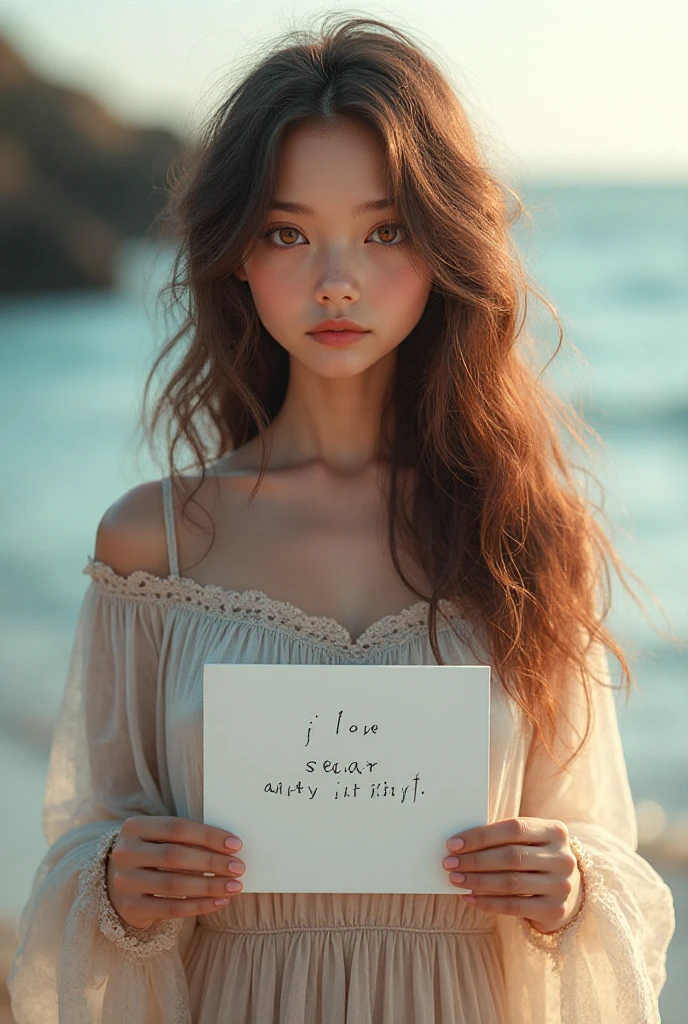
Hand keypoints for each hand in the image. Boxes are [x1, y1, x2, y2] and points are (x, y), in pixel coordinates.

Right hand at [106, 815, 244, 930]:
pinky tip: (219, 901)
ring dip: (210, 885)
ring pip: (174, 884)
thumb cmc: (152, 853)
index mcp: (134, 827)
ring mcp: (125, 882)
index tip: (236, 844)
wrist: (118, 881)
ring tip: (234, 886)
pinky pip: (171, 908)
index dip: (208, 836)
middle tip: (239, 867)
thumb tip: (230, 848)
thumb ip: (187, 838)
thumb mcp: (161, 838)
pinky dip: (199, 905)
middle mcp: (125, 853)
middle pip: (175, 856)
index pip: (177, 828)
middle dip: (212, 862)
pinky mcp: (131, 908)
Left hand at [442, 816, 582, 933]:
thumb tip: (459, 844)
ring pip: (511, 883)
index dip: (481, 836)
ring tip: (455, 879)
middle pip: (511, 856)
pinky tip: (469, 898)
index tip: (453, 844)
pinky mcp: (555, 910)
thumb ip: (503, 838)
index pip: (514, 828)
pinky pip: (514, 907)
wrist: (566, 887)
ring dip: (477, 881)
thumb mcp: (528, 840)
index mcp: (555, 831)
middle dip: (475, 860)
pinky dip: (488, 903)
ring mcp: (561, 885)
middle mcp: (563, 857)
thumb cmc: (534, 855)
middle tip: (449, 863)